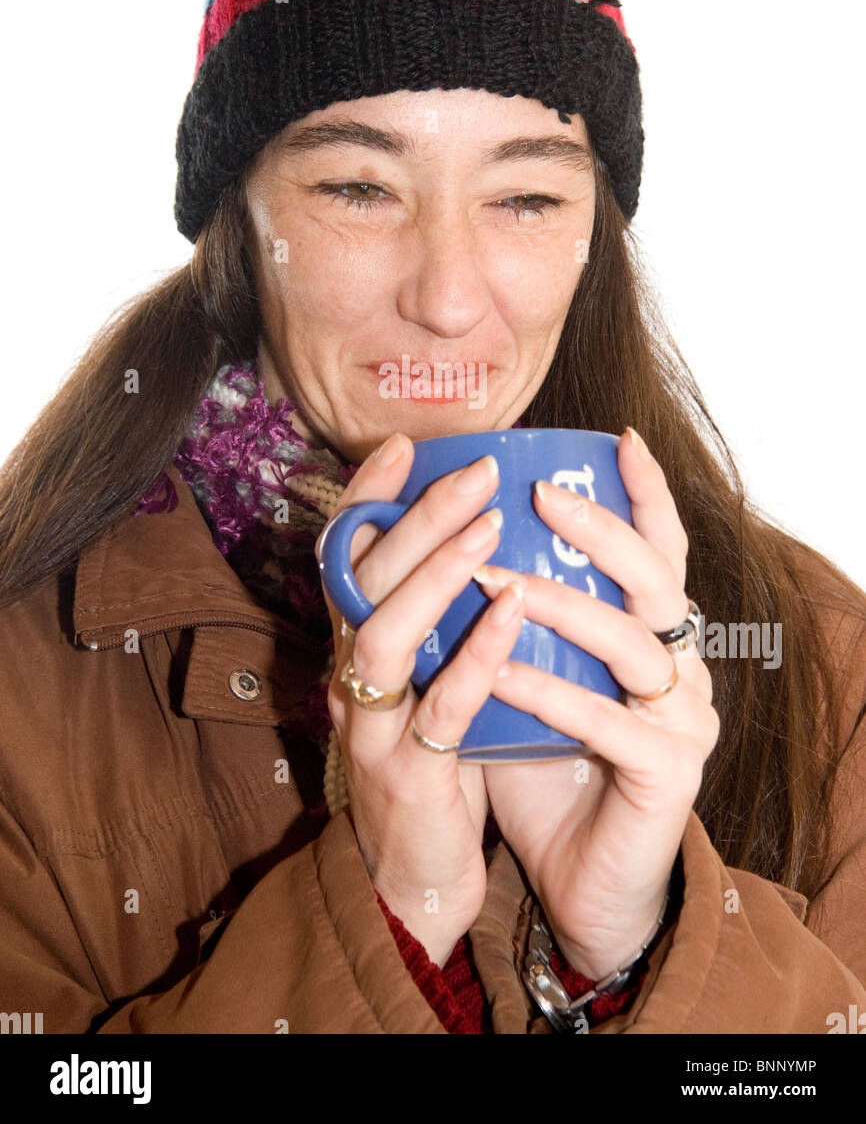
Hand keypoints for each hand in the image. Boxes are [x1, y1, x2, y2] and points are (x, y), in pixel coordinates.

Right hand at [316, 436, 526, 967]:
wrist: (414, 878)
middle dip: (419, 515)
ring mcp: (370, 726)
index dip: (369, 500)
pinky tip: (510, 614)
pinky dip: (474, 655)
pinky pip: (439, 707)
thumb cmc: (434, 764)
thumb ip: (437, 621)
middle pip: (364, 579)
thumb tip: (481, 543)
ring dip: (437, 573)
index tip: (406, 447)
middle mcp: (350, 677)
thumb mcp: (423, 681)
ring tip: (490, 526)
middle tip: (479, 468)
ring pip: (385, 632)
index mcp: (357, 649)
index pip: (346, 559)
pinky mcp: (407, 774)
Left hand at [475, 426, 719, 979]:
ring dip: (561, 606)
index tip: (616, 440)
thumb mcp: (526, 676)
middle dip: (600, 530)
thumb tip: (442, 546)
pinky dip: (549, 691)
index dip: (645, 495)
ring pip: (633, 643)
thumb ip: (509, 620)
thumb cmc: (551, 769)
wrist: (584, 885)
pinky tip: (498, 670)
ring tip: (494, 581)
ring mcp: (684, 721)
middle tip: (543, 494)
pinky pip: (607, 720)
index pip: (660, 552)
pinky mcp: (667, 773)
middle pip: (657, 580)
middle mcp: (682, 668)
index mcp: (657, 638)